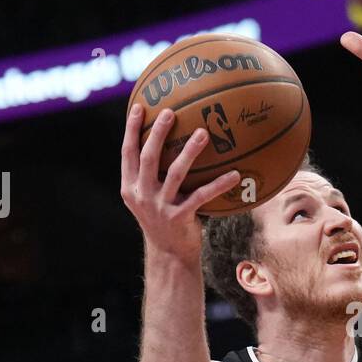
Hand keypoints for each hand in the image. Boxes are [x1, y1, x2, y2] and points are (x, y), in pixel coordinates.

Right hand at [119, 105, 240, 260]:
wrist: (168, 255)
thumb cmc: (162, 220)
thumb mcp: (147, 198)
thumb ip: (149, 176)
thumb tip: (163, 142)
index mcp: (130, 187)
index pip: (127, 153)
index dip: (132, 130)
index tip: (139, 107)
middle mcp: (142, 195)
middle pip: (148, 157)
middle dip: (158, 133)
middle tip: (170, 112)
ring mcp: (160, 207)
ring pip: (175, 173)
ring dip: (189, 151)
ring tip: (203, 133)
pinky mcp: (180, 218)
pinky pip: (202, 196)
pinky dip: (218, 184)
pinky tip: (234, 174)